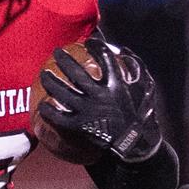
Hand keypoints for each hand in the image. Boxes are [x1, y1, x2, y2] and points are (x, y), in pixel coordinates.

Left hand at [38, 36, 164, 163]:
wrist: (134, 145)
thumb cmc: (140, 115)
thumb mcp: (146, 89)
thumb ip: (137, 68)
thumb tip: (124, 51)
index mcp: (116, 84)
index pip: (104, 58)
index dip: (96, 47)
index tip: (88, 42)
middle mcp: (99, 95)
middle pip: (76, 72)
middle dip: (64, 59)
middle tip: (56, 51)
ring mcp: (87, 111)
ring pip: (62, 92)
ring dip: (50, 81)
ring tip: (44, 74)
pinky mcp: (78, 126)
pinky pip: (58, 116)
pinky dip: (48, 110)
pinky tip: (43, 105)